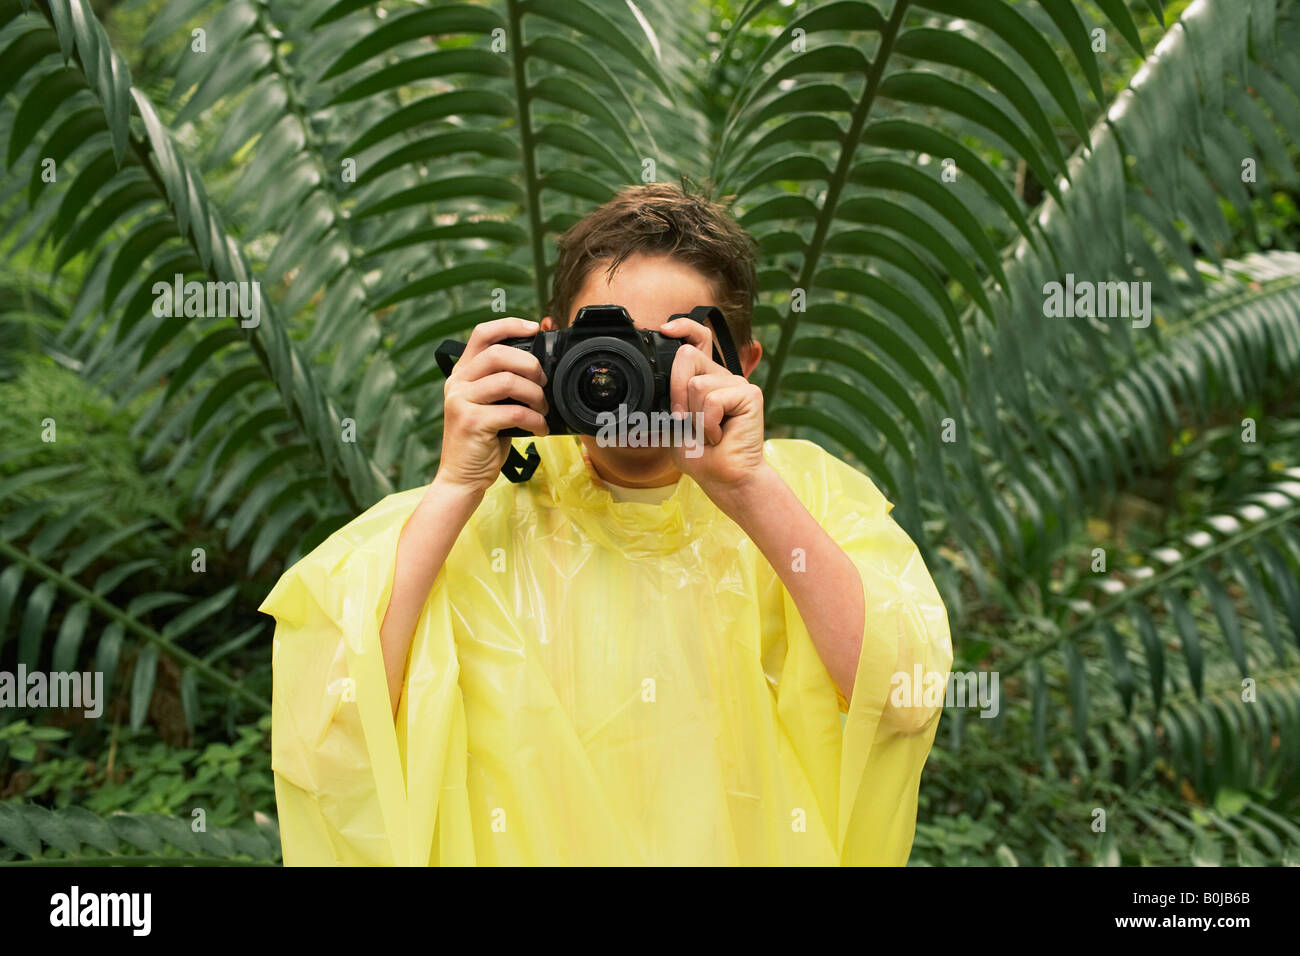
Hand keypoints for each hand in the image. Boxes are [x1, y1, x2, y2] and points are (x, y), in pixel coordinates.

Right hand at [434, 317, 549, 496]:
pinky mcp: (472, 422)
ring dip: (536, 395)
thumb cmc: (482, 441)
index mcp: (462, 373)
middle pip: (499, 354)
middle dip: (530, 366)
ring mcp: (462, 401)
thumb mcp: (489, 405)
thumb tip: (539, 368)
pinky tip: (540, 429)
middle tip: (543, 384)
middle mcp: (457, 383)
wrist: (462, 477)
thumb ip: (503, 384)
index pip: (482, 334)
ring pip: (509, 381)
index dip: (510, 325)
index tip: (535, 328)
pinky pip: (515, 412)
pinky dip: (535, 421)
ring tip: (542, 410)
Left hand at [658, 317, 768, 498]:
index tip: (665, 331)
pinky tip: (719, 435)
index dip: (683, 327)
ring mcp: (737, 383)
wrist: (724, 478)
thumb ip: (665, 404)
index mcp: (705, 379)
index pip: (698, 339)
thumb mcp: (672, 427)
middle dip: (676, 392)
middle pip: (687, 356)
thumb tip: (636, 400)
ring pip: (696, 383)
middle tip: (685, 420)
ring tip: (708, 432)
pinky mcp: (749, 394)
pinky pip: (713, 399)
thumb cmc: (701, 457)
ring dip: (694, 416)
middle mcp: (722, 377)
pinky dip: (708, 423)